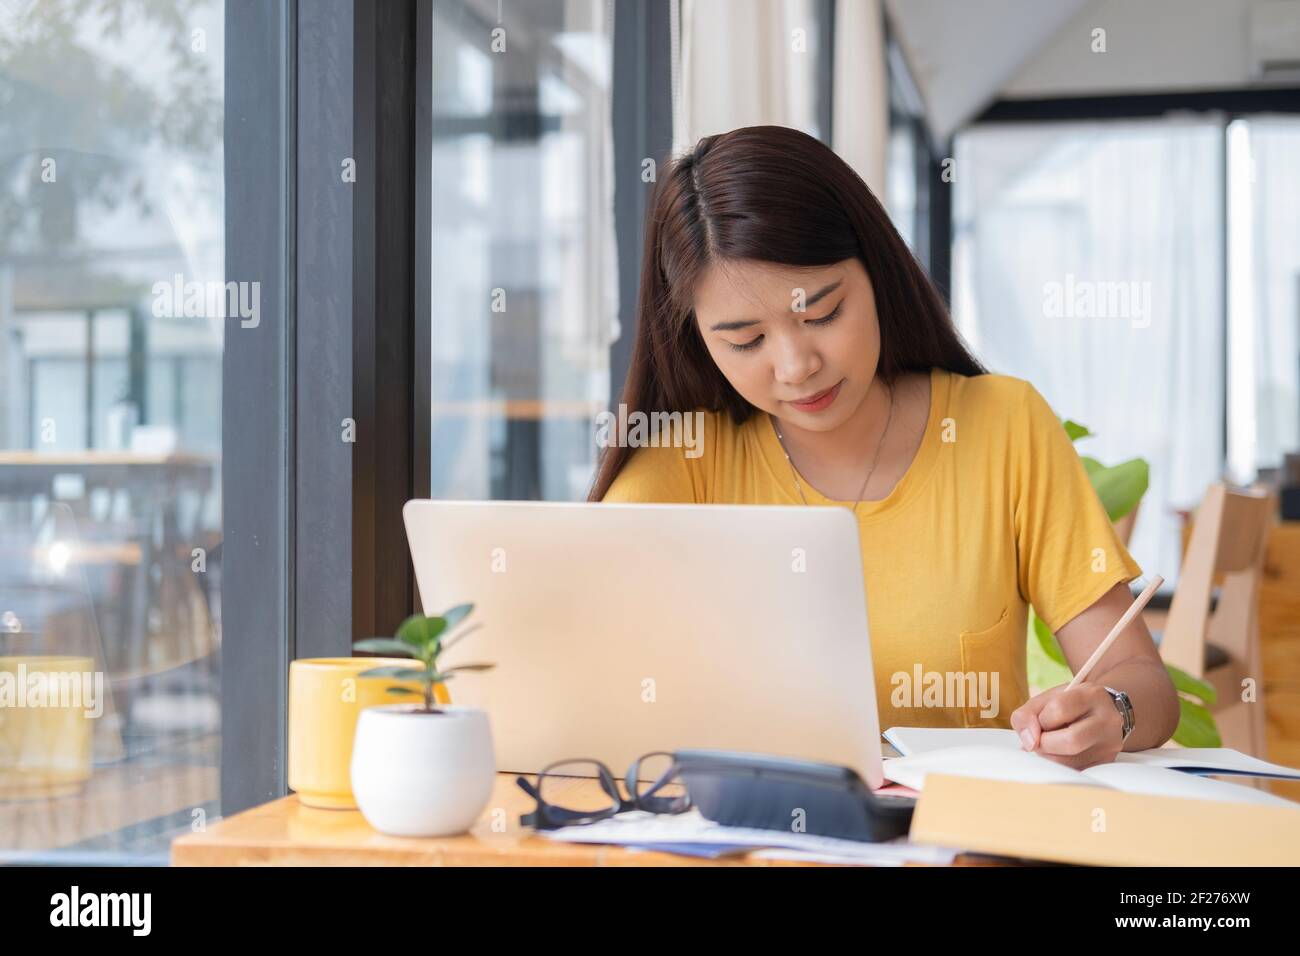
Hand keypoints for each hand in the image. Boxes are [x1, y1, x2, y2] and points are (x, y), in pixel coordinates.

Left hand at [1010, 683, 1124, 769]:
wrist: (1098, 712)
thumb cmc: (1067, 705)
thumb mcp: (1045, 699)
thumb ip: (1026, 715)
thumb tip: (1029, 743)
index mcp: (1091, 695)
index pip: (1058, 709)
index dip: (1042, 719)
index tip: (1041, 720)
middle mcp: (1108, 719)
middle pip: (1070, 740)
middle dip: (1045, 743)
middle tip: (1041, 738)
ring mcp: (1110, 743)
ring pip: (1070, 761)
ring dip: (1049, 755)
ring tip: (1051, 743)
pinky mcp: (1107, 762)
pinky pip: (1074, 770)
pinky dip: (1059, 763)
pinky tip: (1060, 752)